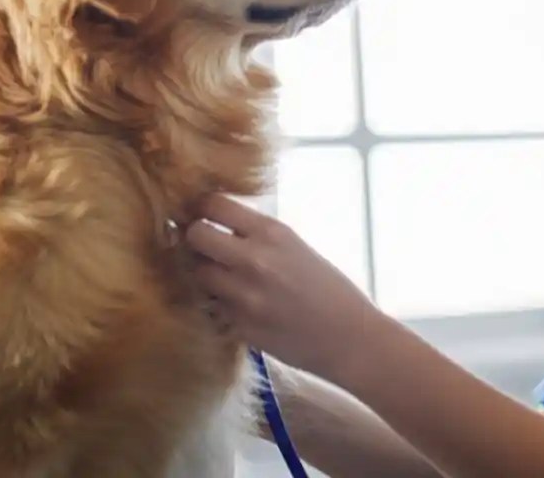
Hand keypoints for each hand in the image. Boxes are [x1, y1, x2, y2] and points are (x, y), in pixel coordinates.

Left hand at [184, 194, 385, 384]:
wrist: (349, 337)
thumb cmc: (328, 288)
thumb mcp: (295, 247)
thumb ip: (256, 236)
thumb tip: (216, 227)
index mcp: (272, 232)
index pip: (213, 205)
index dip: (201, 209)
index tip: (201, 216)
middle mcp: (253, 259)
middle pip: (195, 236)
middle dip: (194, 240)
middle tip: (203, 249)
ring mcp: (242, 295)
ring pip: (196, 274)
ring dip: (201, 275)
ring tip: (218, 280)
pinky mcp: (238, 326)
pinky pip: (209, 306)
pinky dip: (214, 304)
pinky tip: (231, 306)